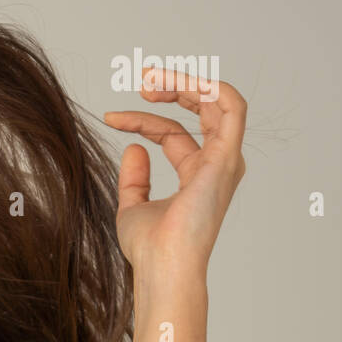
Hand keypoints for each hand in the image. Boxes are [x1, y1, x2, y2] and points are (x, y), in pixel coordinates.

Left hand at [101, 67, 247, 276]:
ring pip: (217, 102)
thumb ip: (134, 178)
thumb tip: (133, 148)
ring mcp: (224, 160)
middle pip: (200, 111)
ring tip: (150, 76)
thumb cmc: (149, 246)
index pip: (172, 132)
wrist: (160, 265)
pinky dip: (208, 87)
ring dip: (187, 81)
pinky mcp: (225, 158)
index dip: (140, 118)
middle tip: (141, 79)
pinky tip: (178, 79)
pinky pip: (231, 108)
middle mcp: (215, 164)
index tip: (110, 117)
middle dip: (172, 88)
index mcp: (197, 173)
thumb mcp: (132, 205)